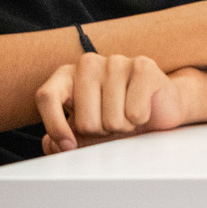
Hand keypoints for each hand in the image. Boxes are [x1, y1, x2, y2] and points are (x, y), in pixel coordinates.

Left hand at [36, 53, 191, 152]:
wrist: (159, 106)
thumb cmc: (117, 115)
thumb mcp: (84, 131)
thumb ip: (60, 139)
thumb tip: (53, 145)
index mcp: (67, 75)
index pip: (47, 97)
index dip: (55, 126)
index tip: (69, 146)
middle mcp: (88, 63)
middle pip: (84, 121)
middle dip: (101, 133)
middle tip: (111, 122)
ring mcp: (116, 62)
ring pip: (111, 120)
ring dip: (122, 127)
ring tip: (127, 115)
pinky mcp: (143, 67)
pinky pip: (135, 112)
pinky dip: (140, 120)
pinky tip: (143, 108)